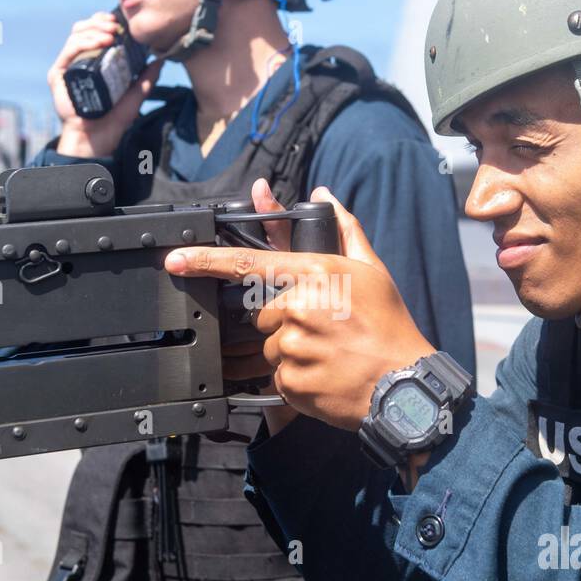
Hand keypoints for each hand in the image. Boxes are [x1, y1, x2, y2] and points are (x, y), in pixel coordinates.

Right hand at [46, 12, 164, 158]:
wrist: (97, 137)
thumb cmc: (114, 118)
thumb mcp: (135, 94)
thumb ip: (147, 78)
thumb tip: (160, 60)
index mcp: (94, 60)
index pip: (95, 32)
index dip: (105, 22)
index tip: (120, 22)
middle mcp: (79, 60)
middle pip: (84, 29)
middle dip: (100, 22)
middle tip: (116, 26)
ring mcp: (68, 66)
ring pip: (76, 36)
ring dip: (94, 30)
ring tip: (110, 34)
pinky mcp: (58, 74)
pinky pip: (68, 51)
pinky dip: (84, 42)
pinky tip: (99, 42)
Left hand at [165, 187, 435, 431]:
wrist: (404, 385)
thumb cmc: (389, 327)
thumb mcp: (372, 271)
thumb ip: (344, 229)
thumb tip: (323, 195)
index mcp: (315, 274)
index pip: (249, 262)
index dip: (206, 260)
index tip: (176, 259)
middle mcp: (299, 307)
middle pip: (262, 313)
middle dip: (283, 321)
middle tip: (322, 332)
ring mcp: (292, 346)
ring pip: (268, 346)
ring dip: (290, 351)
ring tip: (327, 355)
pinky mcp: (290, 382)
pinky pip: (276, 377)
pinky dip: (295, 378)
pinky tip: (324, 375)